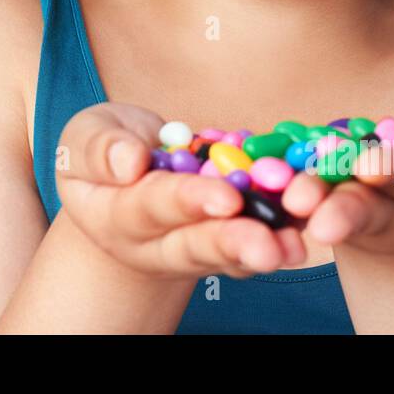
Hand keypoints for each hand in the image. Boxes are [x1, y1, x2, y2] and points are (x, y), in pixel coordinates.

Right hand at [56, 102, 311, 278]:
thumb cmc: (102, 153)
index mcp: (116, 216)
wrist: (125, 179)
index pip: (152, 207)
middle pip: (196, 245)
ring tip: (297, 244)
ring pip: (230, 253)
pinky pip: (257, 238)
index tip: (225, 198)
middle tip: (270, 245)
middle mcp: (157, 243)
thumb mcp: (84, 140)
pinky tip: (309, 222)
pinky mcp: (227, 236)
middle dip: (234, 242)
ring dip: (268, 246)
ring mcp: (195, 246)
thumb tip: (130, 161)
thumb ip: (100, 149)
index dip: (189, 201)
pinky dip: (284, 230)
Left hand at [281, 103, 393, 255]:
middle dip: (344, 209)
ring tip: (291, 200)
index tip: (368, 164)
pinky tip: (265, 179)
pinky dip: (287, 188)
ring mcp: (367, 223)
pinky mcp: (330, 211)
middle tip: (311, 207)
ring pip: (338, 214)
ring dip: (313, 203)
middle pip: (374, 215)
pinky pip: (308, 201)